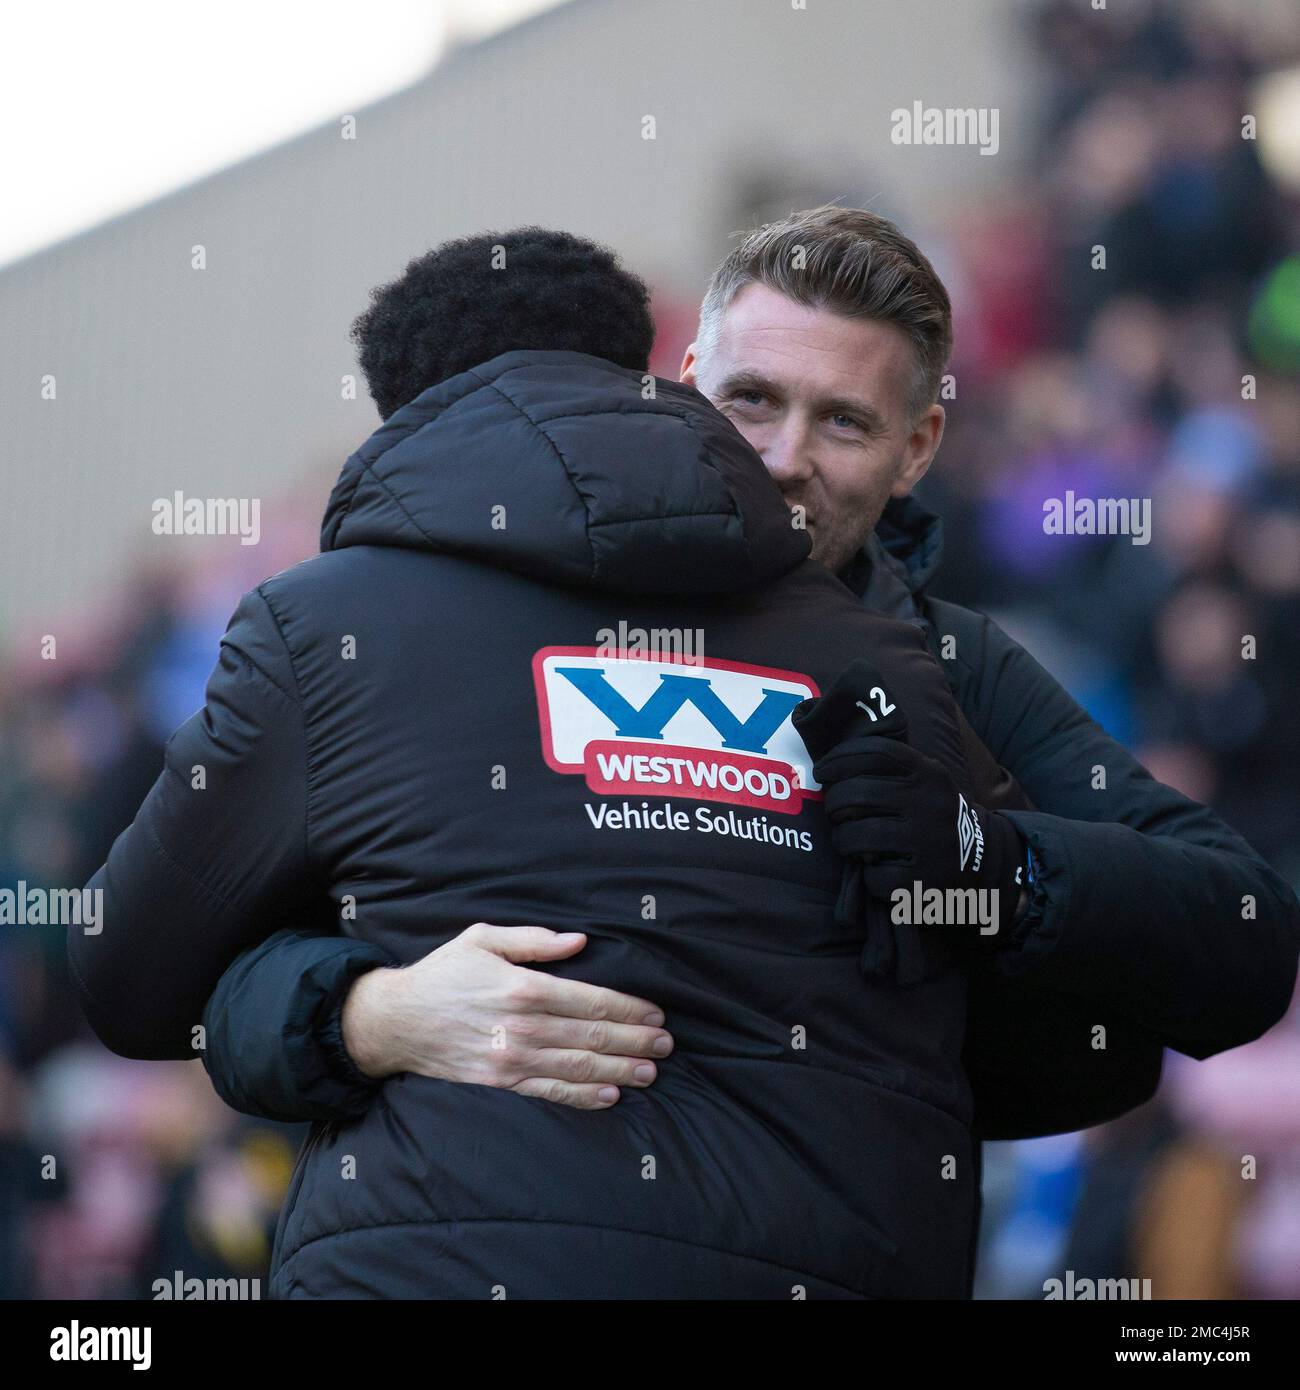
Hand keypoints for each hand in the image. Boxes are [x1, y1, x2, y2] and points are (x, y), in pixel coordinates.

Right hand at [342, 923, 673, 1109]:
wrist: (398, 1020)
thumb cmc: (443, 972)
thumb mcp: (483, 939)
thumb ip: (534, 941)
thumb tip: (579, 941)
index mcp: (523, 986)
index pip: (591, 1000)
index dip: (629, 1008)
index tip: (656, 1013)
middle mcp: (522, 1026)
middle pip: (593, 1036)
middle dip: (635, 1041)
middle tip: (666, 1045)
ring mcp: (512, 1059)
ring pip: (579, 1066)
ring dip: (620, 1070)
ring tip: (651, 1072)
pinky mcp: (501, 1082)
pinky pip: (550, 1091)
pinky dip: (583, 1095)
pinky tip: (610, 1095)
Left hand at [794, 660, 1025, 984]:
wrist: (993, 872)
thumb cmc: (939, 821)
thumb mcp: (920, 779)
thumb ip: (881, 758)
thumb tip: (816, 715)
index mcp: (918, 769)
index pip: (855, 758)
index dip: (833, 772)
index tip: (829, 781)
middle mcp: (920, 798)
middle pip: (843, 799)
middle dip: (839, 813)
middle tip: (850, 821)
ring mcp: (921, 838)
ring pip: (851, 840)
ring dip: (852, 849)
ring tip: (870, 851)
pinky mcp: (922, 878)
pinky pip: (871, 877)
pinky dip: (873, 882)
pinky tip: (890, 878)